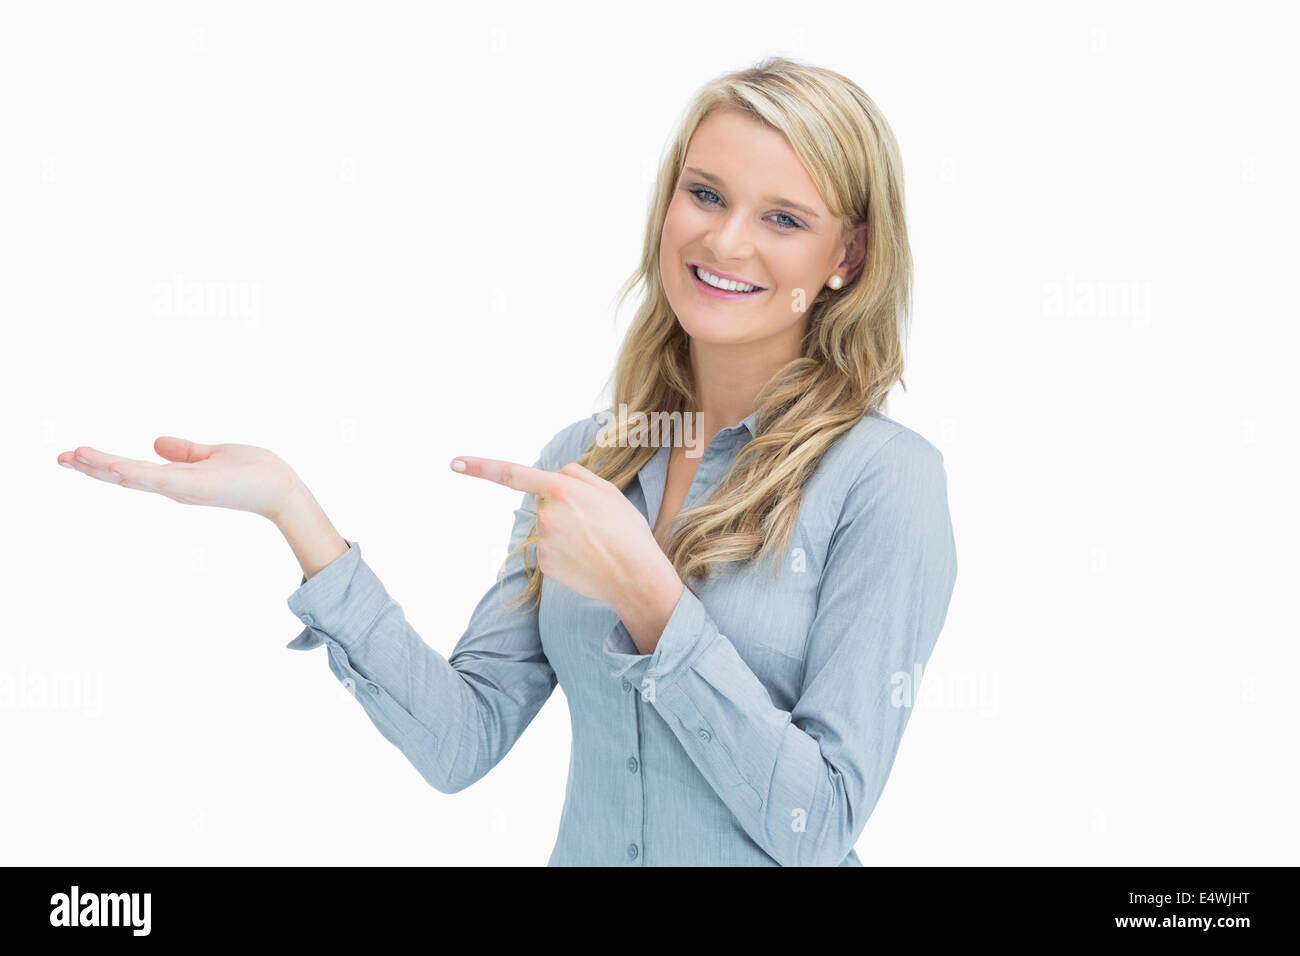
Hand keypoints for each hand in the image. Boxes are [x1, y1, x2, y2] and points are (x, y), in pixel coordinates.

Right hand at [56, 437, 303, 521]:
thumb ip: (185, 451)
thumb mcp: (214, 455)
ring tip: (72, 457)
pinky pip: (156, 478)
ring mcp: (182, 488)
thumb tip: (156, 443)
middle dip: (92, 468)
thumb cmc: (256, 473)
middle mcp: (175, 487)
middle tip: (59, 457)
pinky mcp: (194, 487)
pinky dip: (132, 472)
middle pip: (125, 477)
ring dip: (102, 468)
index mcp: (177, 479)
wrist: (283, 489)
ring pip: (133, 477)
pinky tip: (109, 465)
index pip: (133, 471)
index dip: (104, 464)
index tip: (75, 454)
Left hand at [451, 455, 683, 650]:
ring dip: (568, 533)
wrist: (635, 577)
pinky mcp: (545, 565)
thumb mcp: (609, 491)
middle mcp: (546, 514)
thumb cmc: (627, 531)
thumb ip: (577, 475)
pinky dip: (567, 554)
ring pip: (550, 529)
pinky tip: (587, 560)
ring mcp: (543, 542)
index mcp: (561, 489)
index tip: (455, 462)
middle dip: (565, 508)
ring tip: (596, 544)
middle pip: (545, 502)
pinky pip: (551, 551)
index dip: (481, 467)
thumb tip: (553, 477)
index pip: (512, 473)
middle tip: (596, 523)